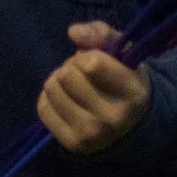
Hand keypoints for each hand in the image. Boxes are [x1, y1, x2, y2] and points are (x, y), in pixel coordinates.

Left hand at [36, 22, 151, 154]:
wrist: (131, 126)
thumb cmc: (125, 80)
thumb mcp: (125, 53)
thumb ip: (102, 34)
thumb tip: (73, 32)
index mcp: (133, 94)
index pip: (91, 64)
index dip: (87, 54)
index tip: (95, 59)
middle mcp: (113, 119)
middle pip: (67, 75)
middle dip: (72, 66)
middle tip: (84, 73)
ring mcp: (91, 135)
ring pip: (52, 89)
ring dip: (59, 80)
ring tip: (75, 85)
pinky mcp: (72, 145)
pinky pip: (43, 108)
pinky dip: (50, 98)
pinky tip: (66, 99)